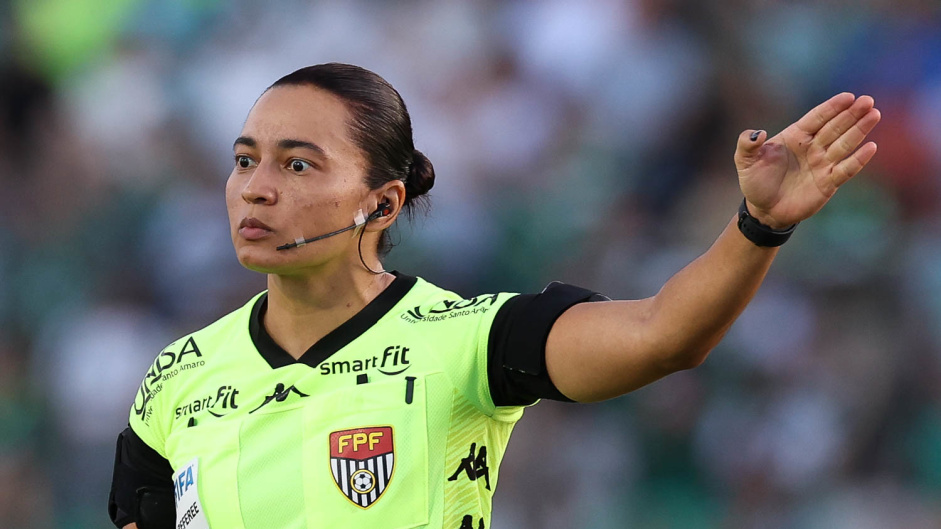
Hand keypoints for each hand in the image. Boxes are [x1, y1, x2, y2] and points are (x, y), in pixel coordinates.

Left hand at [735, 93, 880, 228]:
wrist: (764, 210)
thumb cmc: (755, 181)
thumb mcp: (744, 161)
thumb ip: (747, 144)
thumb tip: (758, 133)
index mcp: (796, 136)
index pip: (817, 117)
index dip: (832, 107)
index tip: (848, 96)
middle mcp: (813, 147)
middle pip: (835, 127)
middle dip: (852, 114)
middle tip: (868, 101)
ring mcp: (822, 164)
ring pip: (844, 144)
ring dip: (860, 130)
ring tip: (874, 115)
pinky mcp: (829, 183)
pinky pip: (846, 169)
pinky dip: (858, 159)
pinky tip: (871, 147)